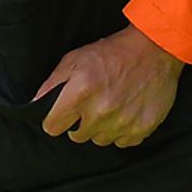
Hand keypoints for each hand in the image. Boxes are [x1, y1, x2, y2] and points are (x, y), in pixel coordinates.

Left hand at [34, 24, 185, 147]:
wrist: (156, 49)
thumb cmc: (113, 52)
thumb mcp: (75, 58)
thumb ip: (52, 84)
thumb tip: (36, 105)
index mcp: (80, 92)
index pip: (52, 127)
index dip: (56, 119)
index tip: (63, 113)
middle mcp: (100, 111)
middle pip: (77, 136)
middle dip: (80, 122)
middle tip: (93, 102)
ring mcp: (122, 123)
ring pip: (99, 140)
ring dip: (102, 127)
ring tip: (112, 104)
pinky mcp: (141, 129)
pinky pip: (122, 142)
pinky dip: (122, 130)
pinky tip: (126, 111)